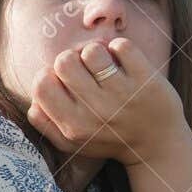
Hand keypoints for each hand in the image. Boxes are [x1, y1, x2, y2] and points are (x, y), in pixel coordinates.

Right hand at [25, 37, 191, 166]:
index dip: (49, 75)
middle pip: (64, 62)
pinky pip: (122, 46)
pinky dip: (119, 47)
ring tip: (103, 64)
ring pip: (92, 51)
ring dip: (95, 51)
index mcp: (73, 127)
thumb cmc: (108, 138)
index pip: (41, 85)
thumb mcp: (71, 142)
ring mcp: (123, 96)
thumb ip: (45, 124)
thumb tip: (33, 101)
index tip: (62, 80)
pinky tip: (122, 61)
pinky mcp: (147, 81)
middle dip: (71, 59)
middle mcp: (96, 112)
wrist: (158, 145)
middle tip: (84, 69)